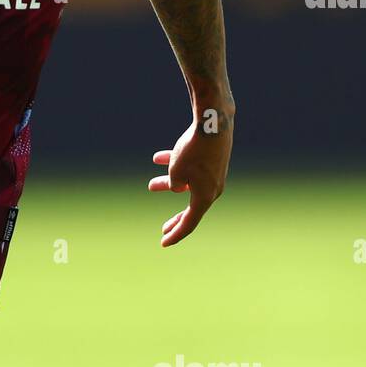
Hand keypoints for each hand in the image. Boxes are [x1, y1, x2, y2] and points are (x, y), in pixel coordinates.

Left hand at [147, 112, 231, 245]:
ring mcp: (214, 174)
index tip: (163, 243)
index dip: (176, 234)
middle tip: (164, 228)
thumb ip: (174, 183)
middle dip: (176, 219)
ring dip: (168, 184)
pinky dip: (176, 165)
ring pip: (188, 184)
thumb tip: (176, 185)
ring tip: (151, 185)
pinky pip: (191, 168)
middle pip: (192, 209)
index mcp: (205, 197)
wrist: (213, 124)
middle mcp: (213, 188)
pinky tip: (158, 158)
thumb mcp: (176, 171)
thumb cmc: (193, 151)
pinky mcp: (213, 160)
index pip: (189, 223)